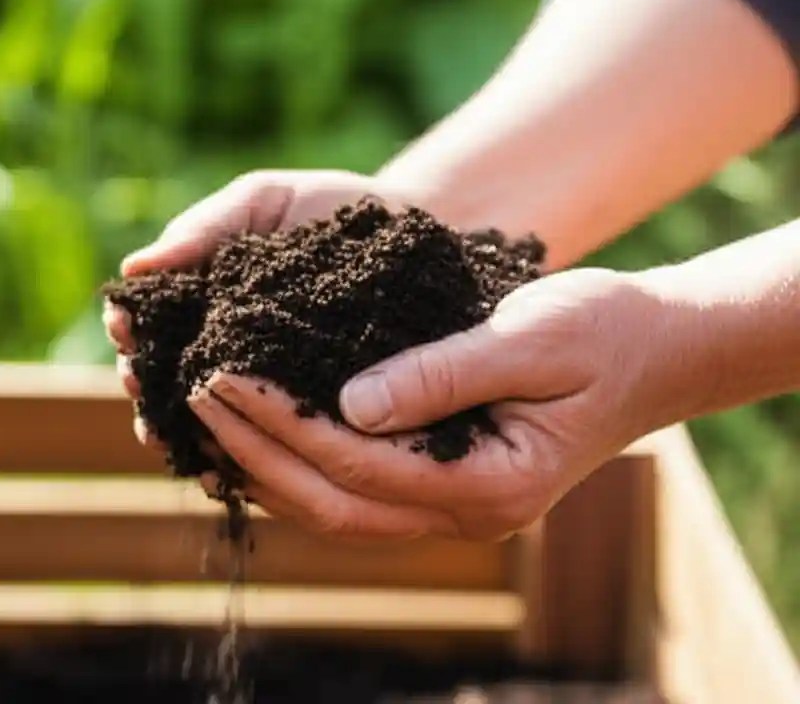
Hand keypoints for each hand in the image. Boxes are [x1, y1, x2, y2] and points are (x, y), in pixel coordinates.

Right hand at [103, 169, 407, 446]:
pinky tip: (220, 476)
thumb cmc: (328, 210)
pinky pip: (264, 450)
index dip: (129, 329)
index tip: (124, 328)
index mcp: (202, 303)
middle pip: (166, 381)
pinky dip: (238, 466)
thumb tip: (133, 269)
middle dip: (147, 386)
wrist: (413, 233)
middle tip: (140, 384)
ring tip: (170, 439)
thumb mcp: (263, 203)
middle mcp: (223, 354)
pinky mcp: (305, 420)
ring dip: (182, 434)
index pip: (149, 324)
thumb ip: (205, 228)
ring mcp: (261, 391)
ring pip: (207, 425)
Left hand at [187, 268, 693, 540]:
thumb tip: (348, 404)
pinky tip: (253, 435)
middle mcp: (466, 514)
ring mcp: (453, 510)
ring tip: (201, 419)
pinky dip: (297, 468)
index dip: (282, 421)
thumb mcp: (530, 337)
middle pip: (333, 502)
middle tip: (191, 393)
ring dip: (265, 468)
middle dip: (255, 449)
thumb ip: (442, 372)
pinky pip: (353, 492)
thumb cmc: (601, 331)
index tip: (222, 374)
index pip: (358, 462)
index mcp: (490, 483)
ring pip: (336, 511)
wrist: (653, 351)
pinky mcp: (439, 487)